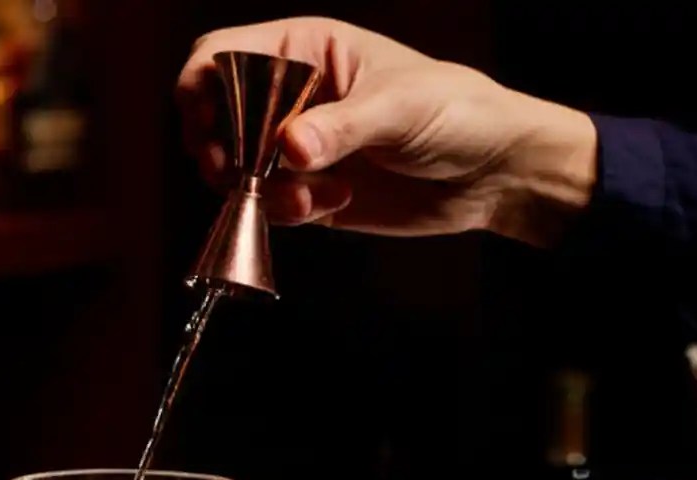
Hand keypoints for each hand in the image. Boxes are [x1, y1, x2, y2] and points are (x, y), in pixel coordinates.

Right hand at [176, 17, 597, 247]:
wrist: (492, 172)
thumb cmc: (456, 110)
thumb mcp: (399, 107)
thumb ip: (341, 126)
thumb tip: (288, 148)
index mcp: (302, 49)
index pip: (220, 56)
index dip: (204, 88)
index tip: (215, 129)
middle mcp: (286, 95)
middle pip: (211, 118)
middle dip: (222, 153)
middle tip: (246, 176)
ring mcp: (292, 147)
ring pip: (231, 171)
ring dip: (256, 192)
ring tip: (309, 196)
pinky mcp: (304, 191)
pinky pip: (264, 207)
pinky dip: (285, 214)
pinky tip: (333, 203)